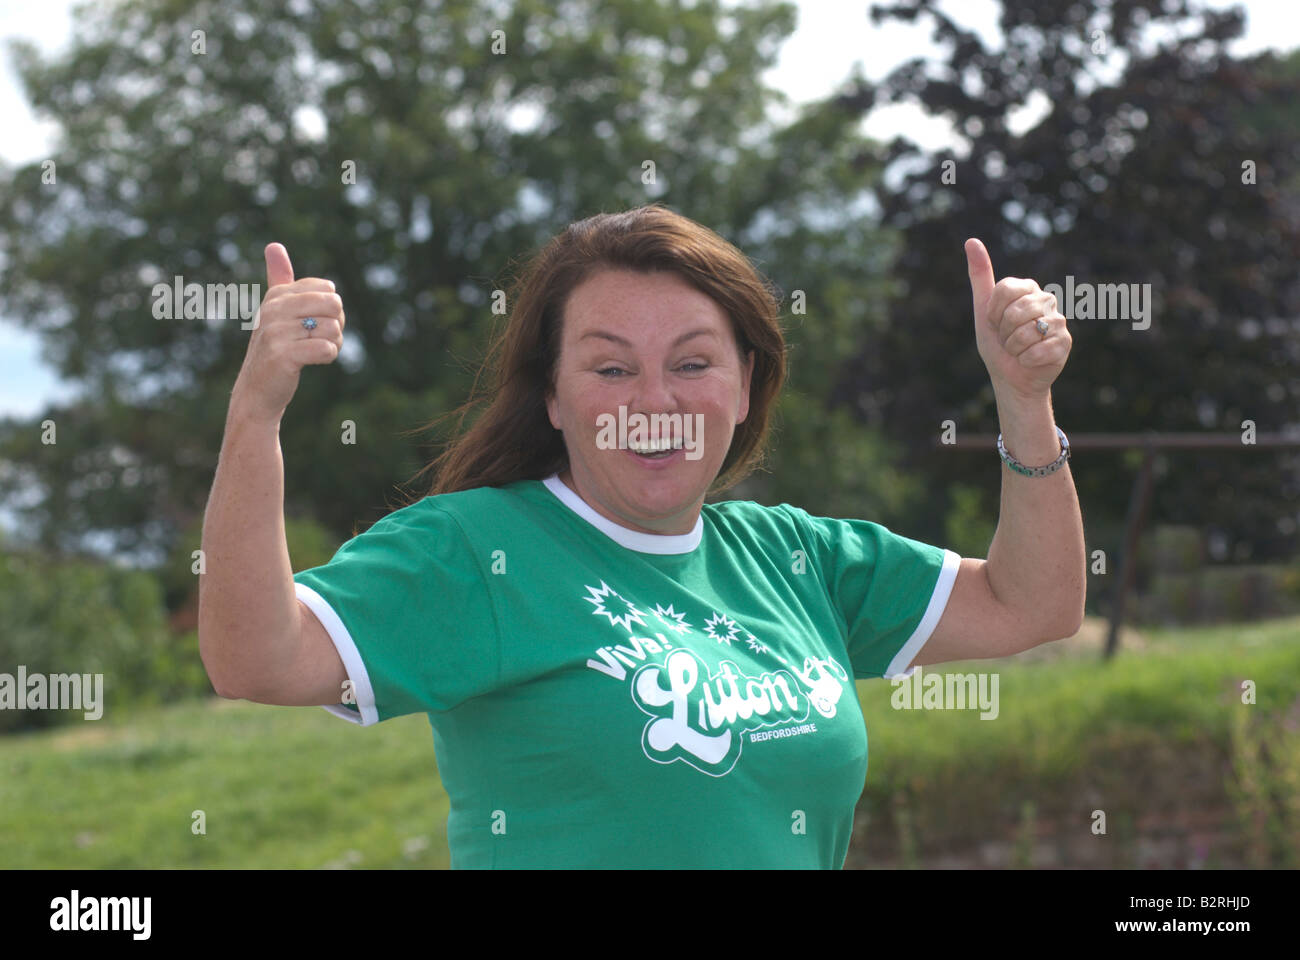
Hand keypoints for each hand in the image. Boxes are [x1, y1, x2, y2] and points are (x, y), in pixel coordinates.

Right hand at [230, 244, 344, 423]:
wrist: (257, 390)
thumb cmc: (275, 348)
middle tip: (319, 339)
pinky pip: (327, 349)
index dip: (331, 309)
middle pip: (334, 305)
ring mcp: (276, 331)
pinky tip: (312, 362)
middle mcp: (274, 309)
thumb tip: (273, 244)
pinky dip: (327, 357)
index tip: (314, 322)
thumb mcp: (276, 311)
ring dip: (333, 344)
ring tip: (314, 351)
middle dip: (337, 325)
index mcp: (277, 295)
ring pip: (333, 329)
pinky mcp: (283, 355)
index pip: (327, 289)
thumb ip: (278, 279)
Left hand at [965, 238, 1069, 400]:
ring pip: (1026, 332)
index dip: (993, 312)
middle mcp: (1046, 300)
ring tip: (1018, 349)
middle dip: (1003, 332)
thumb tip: (971, 240)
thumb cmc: (997, 343)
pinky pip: (1037, 350)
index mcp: (1027, 288)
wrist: (1010, 377)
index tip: (994, 322)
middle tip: (1007, 338)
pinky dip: (1025, 360)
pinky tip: (1029, 360)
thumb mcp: (982, 309)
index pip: (1005, 289)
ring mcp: (1058, 321)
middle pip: (1016, 312)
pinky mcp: (1065, 343)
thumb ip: (980, 276)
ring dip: (1013, 347)